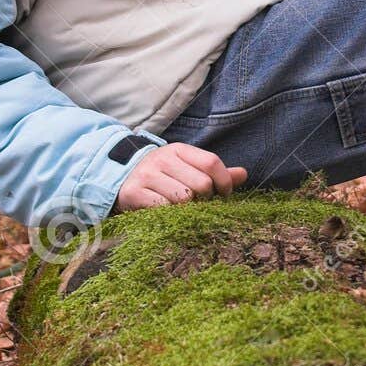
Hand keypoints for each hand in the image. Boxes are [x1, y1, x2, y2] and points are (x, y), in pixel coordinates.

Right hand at [111, 142, 246, 212]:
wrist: (122, 178)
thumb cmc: (164, 176)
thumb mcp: (187, 168)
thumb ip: (215, 172)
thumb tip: (243, 174)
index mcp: (179, 150)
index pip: (211, 162)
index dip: (224, 181)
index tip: (223, 194)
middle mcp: (162, 159)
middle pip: (201, 184)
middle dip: (205, 199)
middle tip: (200, 204)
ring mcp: (147, 175)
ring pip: (183, 198)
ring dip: (188, 209)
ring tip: (184, 210)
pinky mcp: (134, 193)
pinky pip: (162, 209)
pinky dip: (170, 215)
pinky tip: (168, 214)